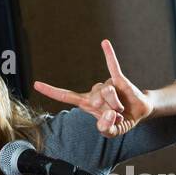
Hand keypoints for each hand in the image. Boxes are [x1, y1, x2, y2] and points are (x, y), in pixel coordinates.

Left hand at [33, 39, 153, 137]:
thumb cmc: (121, 121)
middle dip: (110, 111)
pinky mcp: (119, 79)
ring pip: (107, 92)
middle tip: (117, 115)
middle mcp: (93, 92)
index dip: (51, 91)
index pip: (65, 96)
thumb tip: (109, 113)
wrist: (139, 113)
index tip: (36, 84)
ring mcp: (105, 85)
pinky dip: (109, 55)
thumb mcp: (112, 131)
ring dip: (117, 104)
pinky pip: (113, 66)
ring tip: (122, 108)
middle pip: (96, 99)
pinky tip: (104, 42)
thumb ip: (107, 129)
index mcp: (86, 103)